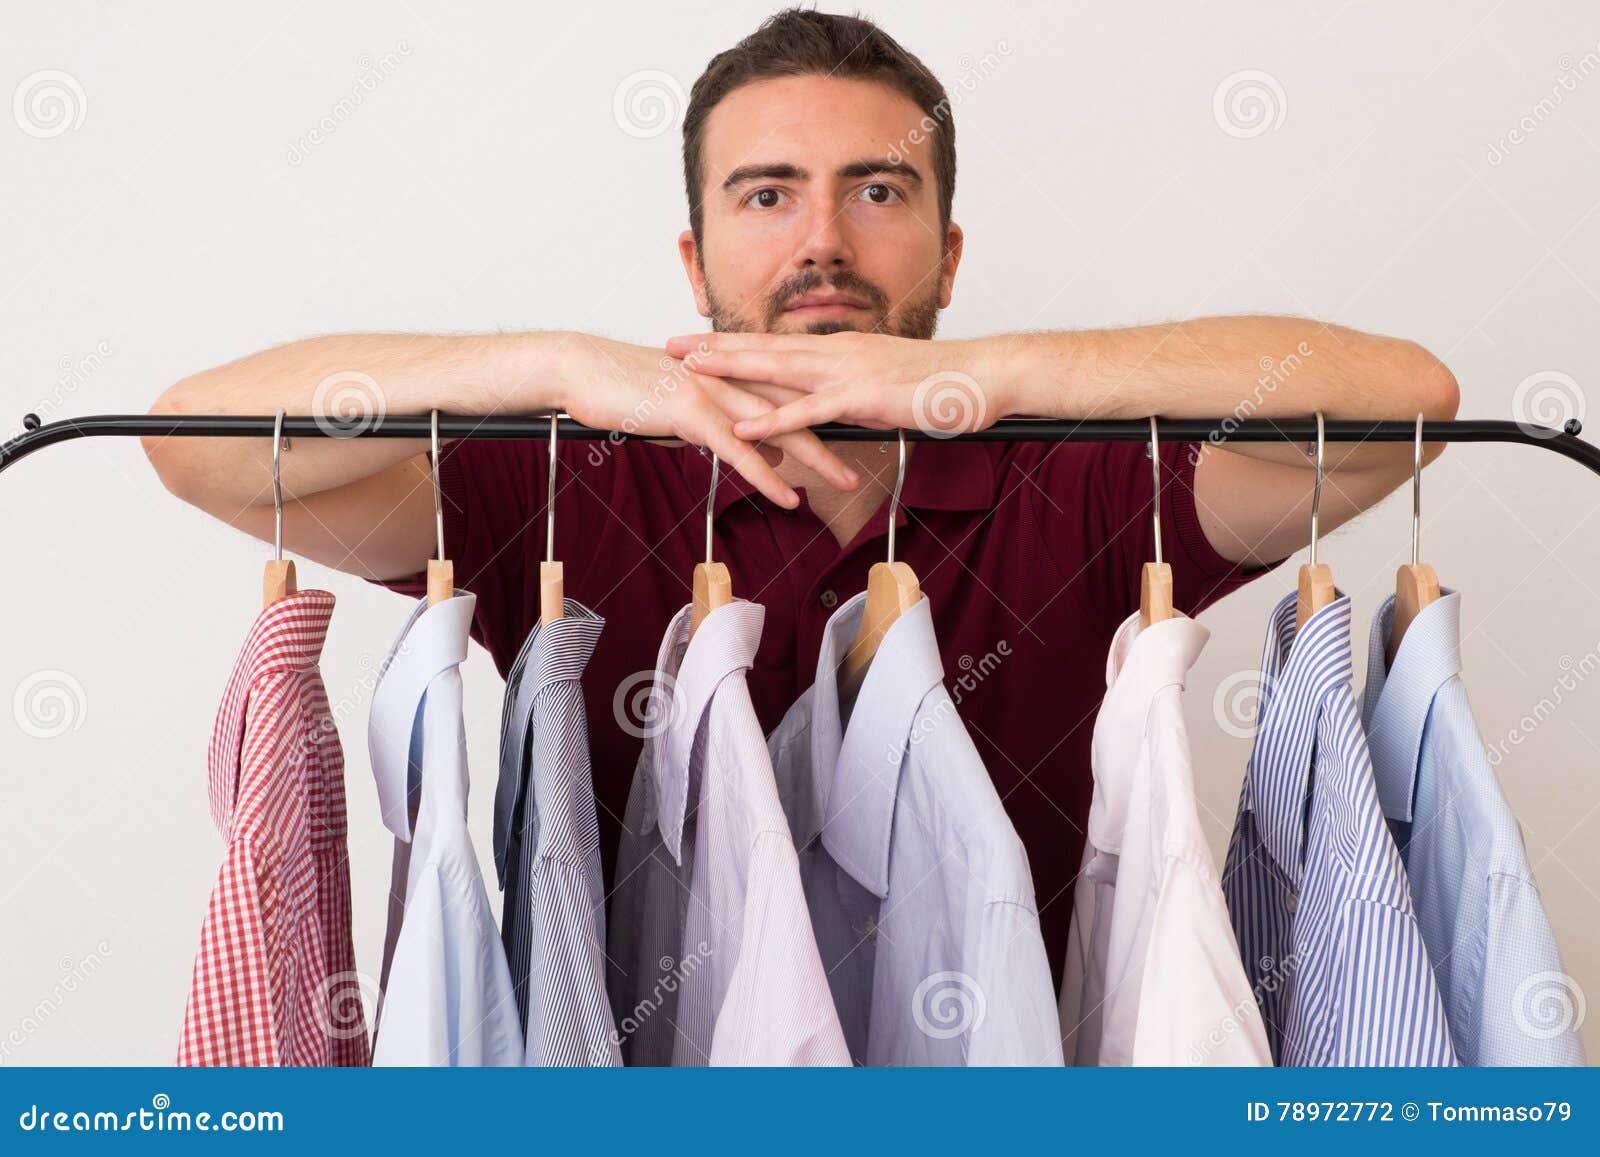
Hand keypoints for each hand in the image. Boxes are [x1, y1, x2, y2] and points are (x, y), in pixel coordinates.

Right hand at [549, 333, 858, 506]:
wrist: (582, 370)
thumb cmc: (628, 388)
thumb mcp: (686, 407)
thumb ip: (725, 424)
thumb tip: (756, 448)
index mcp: (734, 372)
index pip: (793, 390)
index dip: (831, 407)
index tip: (867, 423)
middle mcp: (732, 378)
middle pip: (799, 407)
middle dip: (841, 432)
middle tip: (878, 452)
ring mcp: (714, 393)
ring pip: (777, 429)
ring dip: (816, 459)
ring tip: (848, 483)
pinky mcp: (690, 414)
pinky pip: (738, 451)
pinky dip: (767, 477)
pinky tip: (788, 498)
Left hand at [662, 331, 1006, 440]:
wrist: (982, 376)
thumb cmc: (943, 385)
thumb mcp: (886, 387)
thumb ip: (854, 394)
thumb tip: (834, 408)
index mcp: (841, 348)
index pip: (777, 342)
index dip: (734, 340)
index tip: (698, 340)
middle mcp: (838, 351)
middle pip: (764, 347)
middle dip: (714, 346)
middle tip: (671, 344)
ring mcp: (848, 371)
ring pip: (777, 370)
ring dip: (731, 370)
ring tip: (689, 371)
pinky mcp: (862, 396)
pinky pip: (809, 411)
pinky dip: (774, 421)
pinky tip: (744, 429)